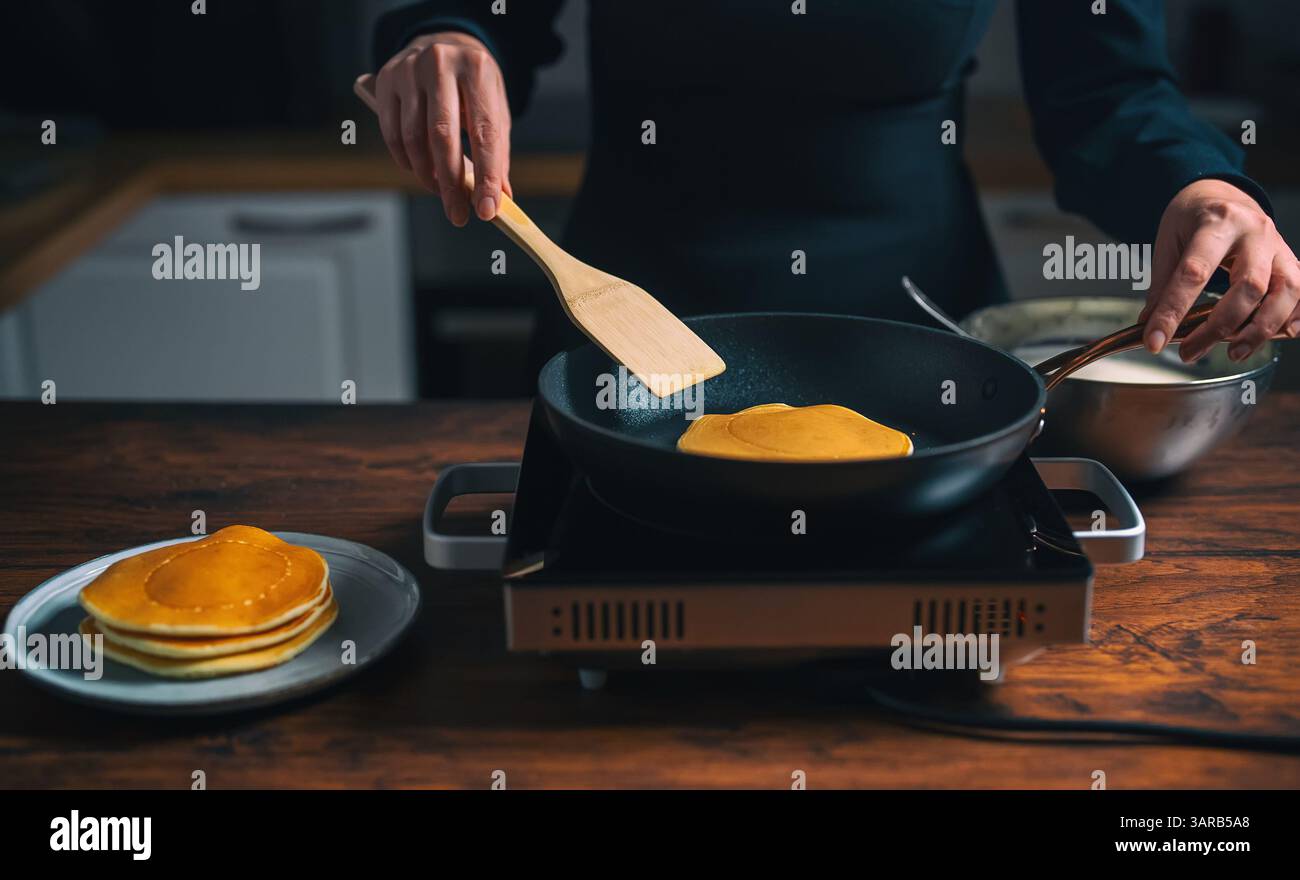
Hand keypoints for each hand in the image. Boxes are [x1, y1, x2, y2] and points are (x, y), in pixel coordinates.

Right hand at [376, 31, 511, 225]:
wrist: (442, 44)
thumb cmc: (473, 86)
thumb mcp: (494, 109)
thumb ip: (497, 151)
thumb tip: (499, 198)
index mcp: (477, 69)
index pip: (484, 132)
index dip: (486, 176)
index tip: (486, 209)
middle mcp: (441, 64)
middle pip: (443, 136)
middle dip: (451, 184)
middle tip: (458, 214)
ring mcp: (409, 70)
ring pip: (413, 138)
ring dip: (427, 175)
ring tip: (441, 191)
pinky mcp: (386, 81)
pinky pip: (392, 134)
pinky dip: (406, 161)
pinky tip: (420, 170)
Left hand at [1141, 178, 1299, 362]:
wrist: (1223, 193)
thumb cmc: (1193, 219)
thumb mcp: (1169, 241)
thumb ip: (1162, 284)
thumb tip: (1151, 327)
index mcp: (1216, 222)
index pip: (1194, 272)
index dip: (1173, 311)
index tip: (1155, 340)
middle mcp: (1255, 232)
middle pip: (1249, 286)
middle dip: (1220, 326)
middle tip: (1190, 353)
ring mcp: (1279, 246)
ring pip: (1286, 291)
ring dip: (1261, 328)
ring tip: (1235, 353)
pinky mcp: (1291, 260)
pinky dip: (1295, 316)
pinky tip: (1280, 335)